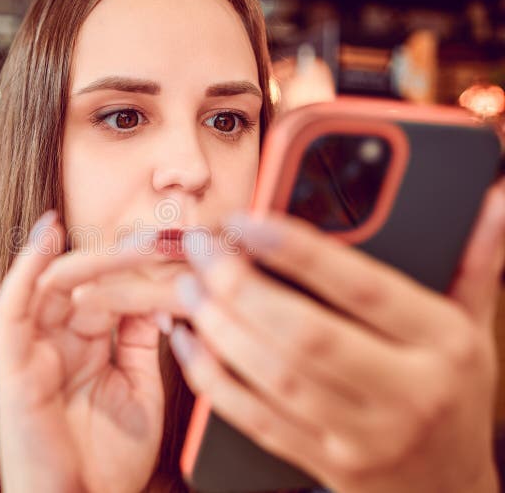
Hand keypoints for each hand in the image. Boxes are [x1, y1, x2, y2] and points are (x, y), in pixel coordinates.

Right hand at [0, 211, 184, 492]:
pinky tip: (48, 236)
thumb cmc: (108, 463)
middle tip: (167, 238)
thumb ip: (139, 341)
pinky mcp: (12, 369)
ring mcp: (32, 352)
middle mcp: (55, 342)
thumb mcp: (139, 391)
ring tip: (136, 241)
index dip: (144, 269)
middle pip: (82, 279)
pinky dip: (23, 271)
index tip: (183, 250)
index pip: (109, 290)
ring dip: (93, 257)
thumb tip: (156, 294)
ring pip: (51, 284)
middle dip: (124, 255)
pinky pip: (10, 311)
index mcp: (83, 346)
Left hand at [167, 177, 504, 492]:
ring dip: (219, 327)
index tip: (248, 221)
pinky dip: (212, 379)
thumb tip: (492, 197)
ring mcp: (361, 434)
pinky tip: (187, 342)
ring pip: (274, 378)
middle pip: (305, 334)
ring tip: (188, 287)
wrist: (451, 491)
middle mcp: (406, 392)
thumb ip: (474, 260)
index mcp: (443, 344)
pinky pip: (255, 419)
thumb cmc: (455, 391)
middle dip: (241, 288)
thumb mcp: (474, 324)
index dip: (300, 251)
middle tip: (202, 250)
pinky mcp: (324, 460)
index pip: (364, 288)